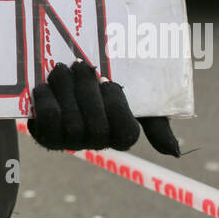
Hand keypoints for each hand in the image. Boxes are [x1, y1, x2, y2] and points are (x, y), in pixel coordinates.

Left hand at [27, 61, 180, 156]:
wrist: (66, 72)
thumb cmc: (105, 86)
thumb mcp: (137, 98)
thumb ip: (156, 120)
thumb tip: (173, 152)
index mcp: (119, 133)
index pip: (126, 133)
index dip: (115, 105)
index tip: (107, 79)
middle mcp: (96, 142)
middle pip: (96, 127)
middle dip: (87, 92)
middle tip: (79, 65)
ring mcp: (70, 141)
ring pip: (72, 124)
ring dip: (66, 92)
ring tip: (61, 70)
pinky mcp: (46, 135)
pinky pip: (48, 124)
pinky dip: (46, 102)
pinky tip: (45, 86)